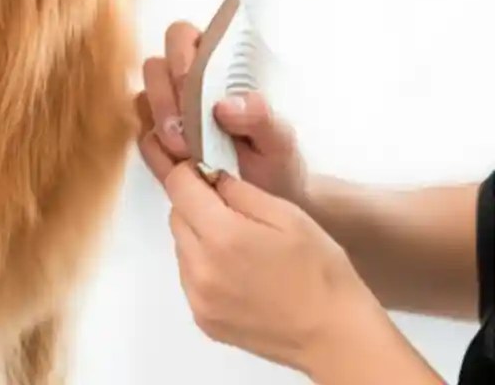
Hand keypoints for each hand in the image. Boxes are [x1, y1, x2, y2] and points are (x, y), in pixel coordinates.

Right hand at [135, 21, 309, 207]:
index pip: (183, 38)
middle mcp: (187, 84)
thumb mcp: (280, 140)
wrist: (268, 203)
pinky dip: (156, 150)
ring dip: (158, 123)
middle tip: (184, 130)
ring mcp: (168, 113)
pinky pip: (141, 137)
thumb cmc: (276, 161)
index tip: (191, 83)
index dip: (180, 55)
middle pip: (154, 66)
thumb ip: (261, 118)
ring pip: (142, 98)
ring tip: (184, 151)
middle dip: (164, 96)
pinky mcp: (157, 143)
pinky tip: (179, 164)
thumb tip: (225, 105)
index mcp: (217, 65)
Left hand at [162, 163, 396, 378]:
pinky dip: (204, 269)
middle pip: (177, 217)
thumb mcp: (288, 215)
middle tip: (233, 214)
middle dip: (197, 207)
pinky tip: (239, 275)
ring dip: (200, 240)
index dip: (190, 173)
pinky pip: (189, 279)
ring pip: (181, 248)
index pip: (178, 186)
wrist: (334, 337)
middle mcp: (199, 267)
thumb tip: (211, 177)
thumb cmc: (320, 272)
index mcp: (222, 235)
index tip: (206, 174)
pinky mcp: (202, 318)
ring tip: (242, 250)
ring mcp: (197, 297)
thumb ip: (241, 191)